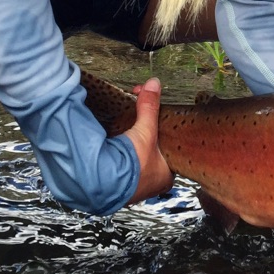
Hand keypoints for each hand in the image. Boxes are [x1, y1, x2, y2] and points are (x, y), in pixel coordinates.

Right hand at [121, 78, 173, 204]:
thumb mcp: (145, 132)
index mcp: (166, 176)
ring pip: (136, 164)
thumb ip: (149, 108)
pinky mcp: (116, 187)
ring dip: (130, 149)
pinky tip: (114, 146)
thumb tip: (154, 84)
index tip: (154, 124)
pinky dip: (118, 157)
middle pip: (153, 156)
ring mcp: (133, 189)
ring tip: (125, 133)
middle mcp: (151, 186)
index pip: (171, 153)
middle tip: (138, 124)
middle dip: (145, 140)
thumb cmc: (131, 166)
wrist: (102, 185)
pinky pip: (121, 169)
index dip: (163, 136)